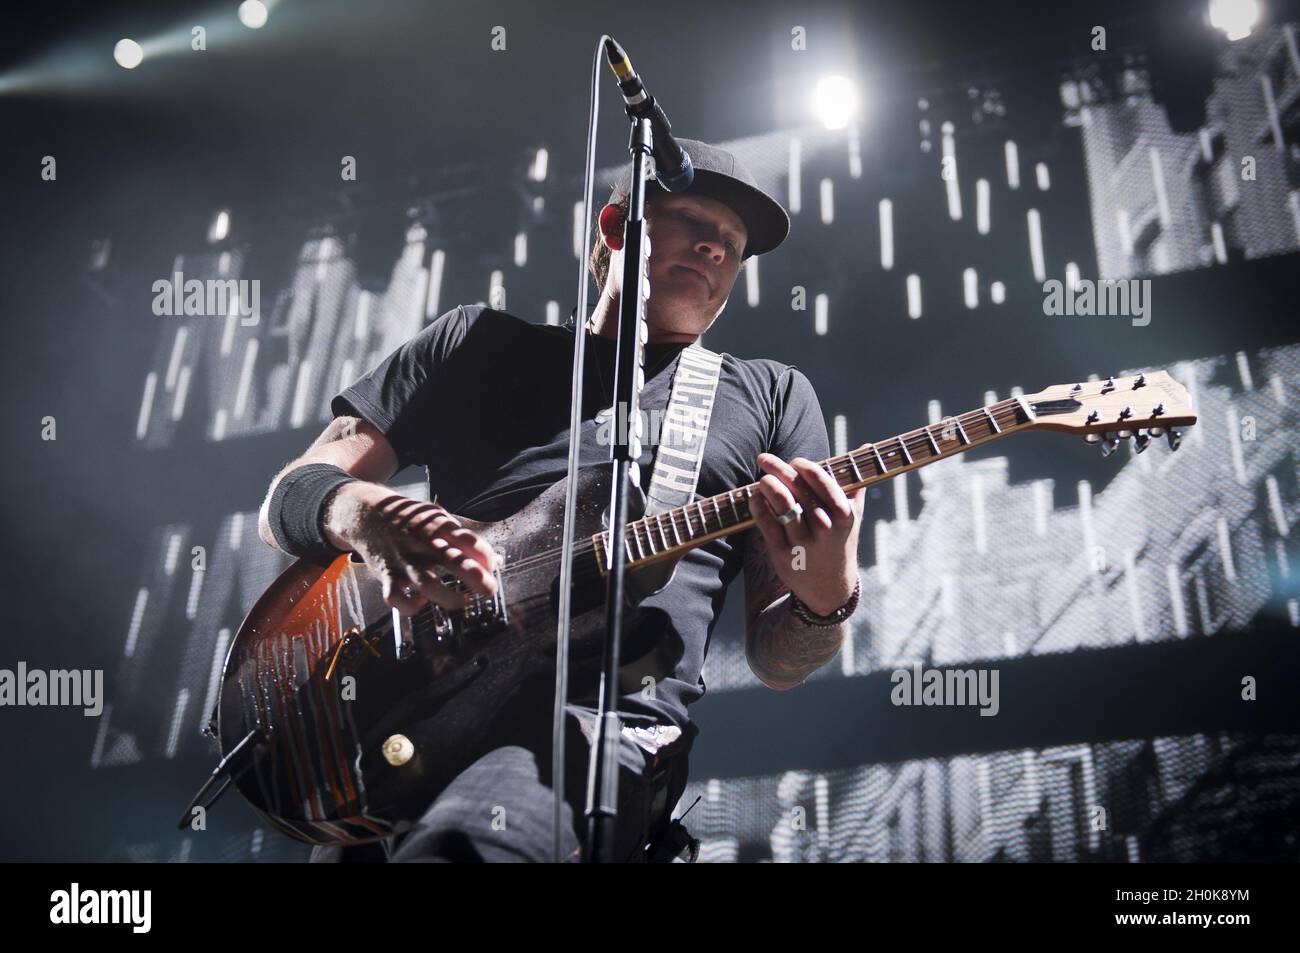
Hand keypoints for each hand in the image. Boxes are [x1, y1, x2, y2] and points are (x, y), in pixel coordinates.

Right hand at [325, 483, 502, 615]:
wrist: (364, 512)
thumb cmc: (409, 519)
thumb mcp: (436, 518)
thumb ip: (461, 538)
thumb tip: (493, 560)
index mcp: (437, 526)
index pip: (468, 540)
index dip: (485, 556)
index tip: (493, 567)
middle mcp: (421, 542)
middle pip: (453, 560)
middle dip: (476, 578)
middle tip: (490, 590)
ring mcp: (403, 559)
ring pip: (426, 582)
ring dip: (448, 596)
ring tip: (462, 600)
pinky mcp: (385, 573)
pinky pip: (395, 596)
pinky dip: (409, 604)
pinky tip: (420, 602)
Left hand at [750, 452, 865, 615]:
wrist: (830, 587)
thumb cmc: (840, 541)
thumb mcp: (853, 515)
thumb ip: (855, 481)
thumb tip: (866, 447)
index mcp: (843, 516)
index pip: (822, 482)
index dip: (805, 467)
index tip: (796, 461)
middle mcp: (823, 529)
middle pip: (797, 490)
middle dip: (777, 469)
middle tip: (764, 459)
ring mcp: (802, 543)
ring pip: (780, 504)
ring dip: (767, 485)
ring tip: (762, 479)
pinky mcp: (782, 554)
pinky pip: (765, 522)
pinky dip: (757, 505)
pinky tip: (756, 497)